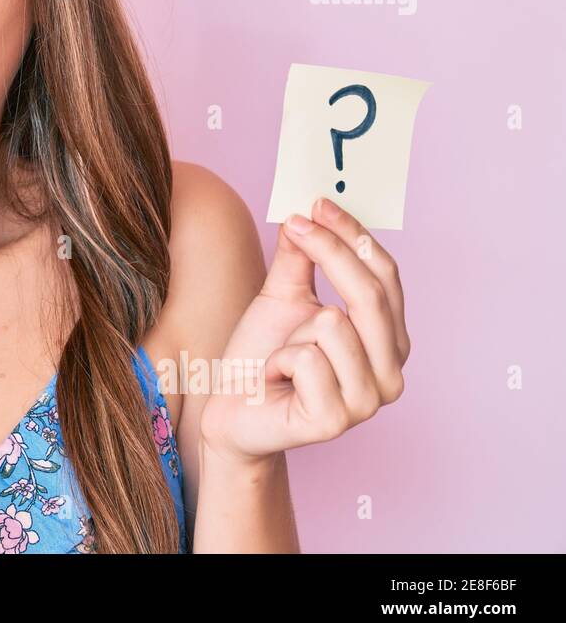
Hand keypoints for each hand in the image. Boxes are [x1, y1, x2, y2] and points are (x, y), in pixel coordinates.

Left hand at [198, 197, 409, 465]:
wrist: (230, 410)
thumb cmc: (261, 355)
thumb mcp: (282, 297)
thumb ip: (300, 258)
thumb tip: (307, 213)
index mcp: (389, 340)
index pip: (385, 276)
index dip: (354, 235)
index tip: (320, 202)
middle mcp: (391, 372)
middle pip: (370, 294)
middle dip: (329, 253)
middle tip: (296, 225)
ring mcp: (367, 401)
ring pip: (333, 324)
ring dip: (292, 333)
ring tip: (282, 356)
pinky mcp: (335, 420)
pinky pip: (305, 358)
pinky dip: (278, 361)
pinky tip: (275, 379)